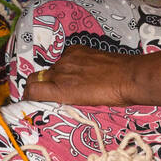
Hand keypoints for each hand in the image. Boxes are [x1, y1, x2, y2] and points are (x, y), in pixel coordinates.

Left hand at [23, 43, 160, 112]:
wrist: (129, 76)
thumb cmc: (124, 74)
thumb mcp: (102, 66)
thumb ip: (88, 71)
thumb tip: (87, 83)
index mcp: (75, 53)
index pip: (55, 66)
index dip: (50, 78)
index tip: (52, 88)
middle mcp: (64, 60)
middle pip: (41, 74)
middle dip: (40, 86)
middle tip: (43, 100)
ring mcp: (61, 72)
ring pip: (36, 82)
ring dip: (39, 94)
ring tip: (40, 107)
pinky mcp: (60, 87)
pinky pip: (35, 91)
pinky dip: (31, 99)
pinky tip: (31, 107)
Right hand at [24, 45, 134, 106]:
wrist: (129, 77)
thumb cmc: (110, 96)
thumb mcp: (83, 104)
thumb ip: (63, 98)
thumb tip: (53, 97)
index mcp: (61, 90)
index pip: (31, 90)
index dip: (28, 95)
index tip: (31, 99)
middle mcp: (60, 73)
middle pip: (36, 77)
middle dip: (37, 85)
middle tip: (45, 92)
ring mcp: (67, 59)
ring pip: (52, 68)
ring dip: (56, 75)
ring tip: (72, 81)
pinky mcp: (76, 49)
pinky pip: (64, 57)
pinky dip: (68, 64)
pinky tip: (81, 70)